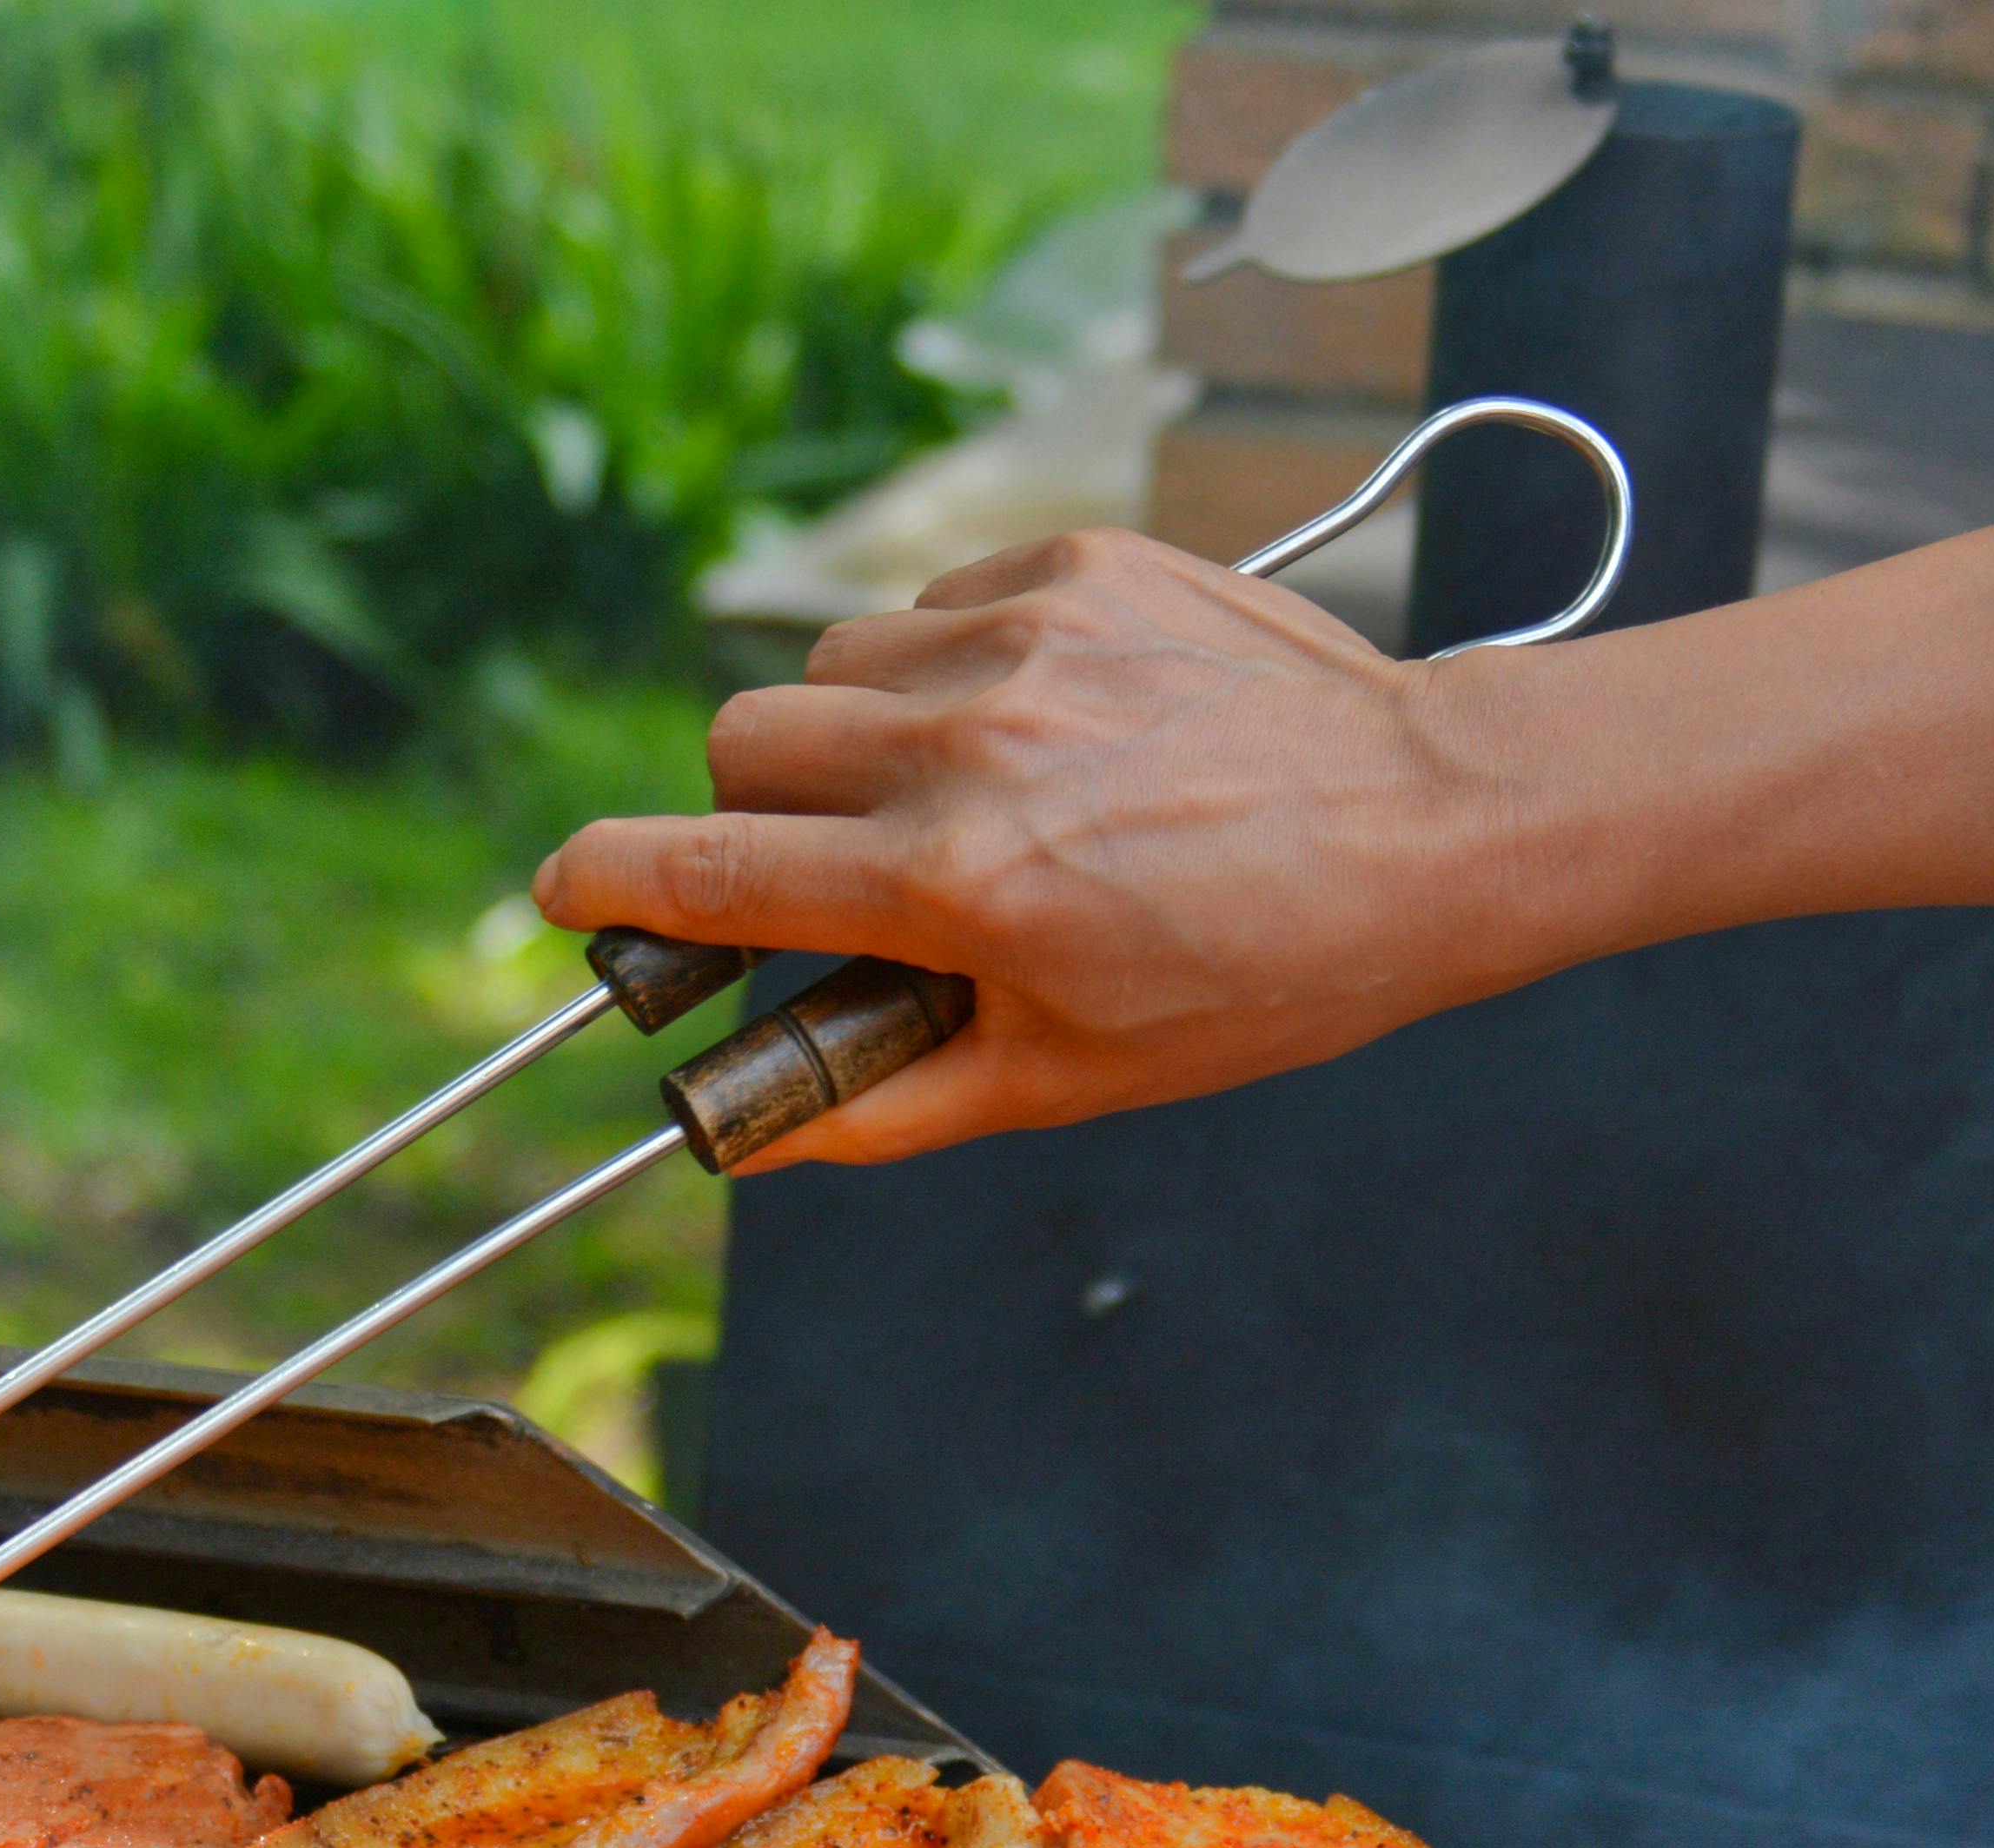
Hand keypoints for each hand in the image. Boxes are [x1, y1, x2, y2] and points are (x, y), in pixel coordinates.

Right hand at [535, 514, 1993, 1170]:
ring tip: (966, 793)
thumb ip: (881, 1105)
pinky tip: (1050, 725)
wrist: (1431, 826)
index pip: (703, 870)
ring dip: (859, 734)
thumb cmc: (1257, 973)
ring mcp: (1023, 634)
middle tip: (835, 870)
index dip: (605, 885)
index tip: (562, 896)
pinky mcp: (1078, 561)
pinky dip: (956, 665)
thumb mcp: (1067, 1075)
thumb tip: (744, 1140)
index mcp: (952, 881)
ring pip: (834, 669)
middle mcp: (969, 741)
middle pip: (741, 746)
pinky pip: (936, 602)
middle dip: (757, 813)